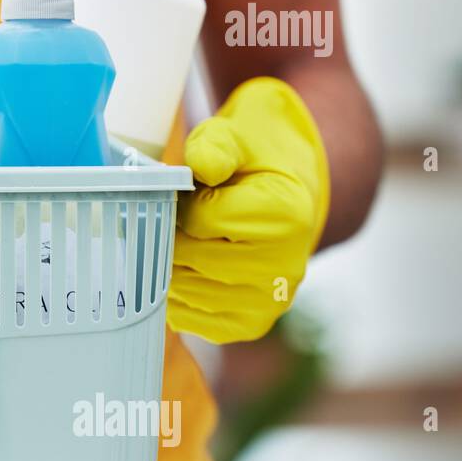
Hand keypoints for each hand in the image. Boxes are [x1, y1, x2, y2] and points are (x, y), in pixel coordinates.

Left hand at [167, 77, 328, 342]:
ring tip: (189, 239)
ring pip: (182, 290)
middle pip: (187, 258)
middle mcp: (284, 266)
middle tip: (181, 217)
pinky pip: (188, 317)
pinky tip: (189, 268)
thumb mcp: (234, 136)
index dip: (181, 203)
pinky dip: (175, 294)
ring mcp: (270, 302)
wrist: (291, 193)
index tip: (193, 192)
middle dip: (171, 234)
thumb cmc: (254, 160)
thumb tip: (203, 166)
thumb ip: (214, 147)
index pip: (197, 220)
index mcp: (285, 215)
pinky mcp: (251, 324)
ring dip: (170, 263)